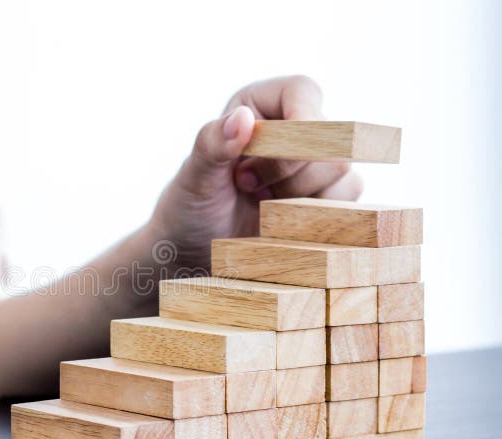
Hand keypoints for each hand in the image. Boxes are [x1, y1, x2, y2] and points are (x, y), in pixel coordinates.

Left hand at [147, 75, 362, 270]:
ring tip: (260, 207)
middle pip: (330, 138)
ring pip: (342, 173)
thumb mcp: (194, 178)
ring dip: (298, 199)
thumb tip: (242, 119)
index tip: (272, 153)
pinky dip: (313, 219)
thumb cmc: (190, 207)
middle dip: (288, 171)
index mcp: (259, 106)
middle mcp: (293, 129)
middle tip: (246, 186)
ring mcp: (313, 166)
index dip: (301, 119)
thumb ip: (212, 145)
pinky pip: (345, 204)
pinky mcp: (325, 200)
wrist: (195, 250)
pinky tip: (280, 225)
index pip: (303, 91)